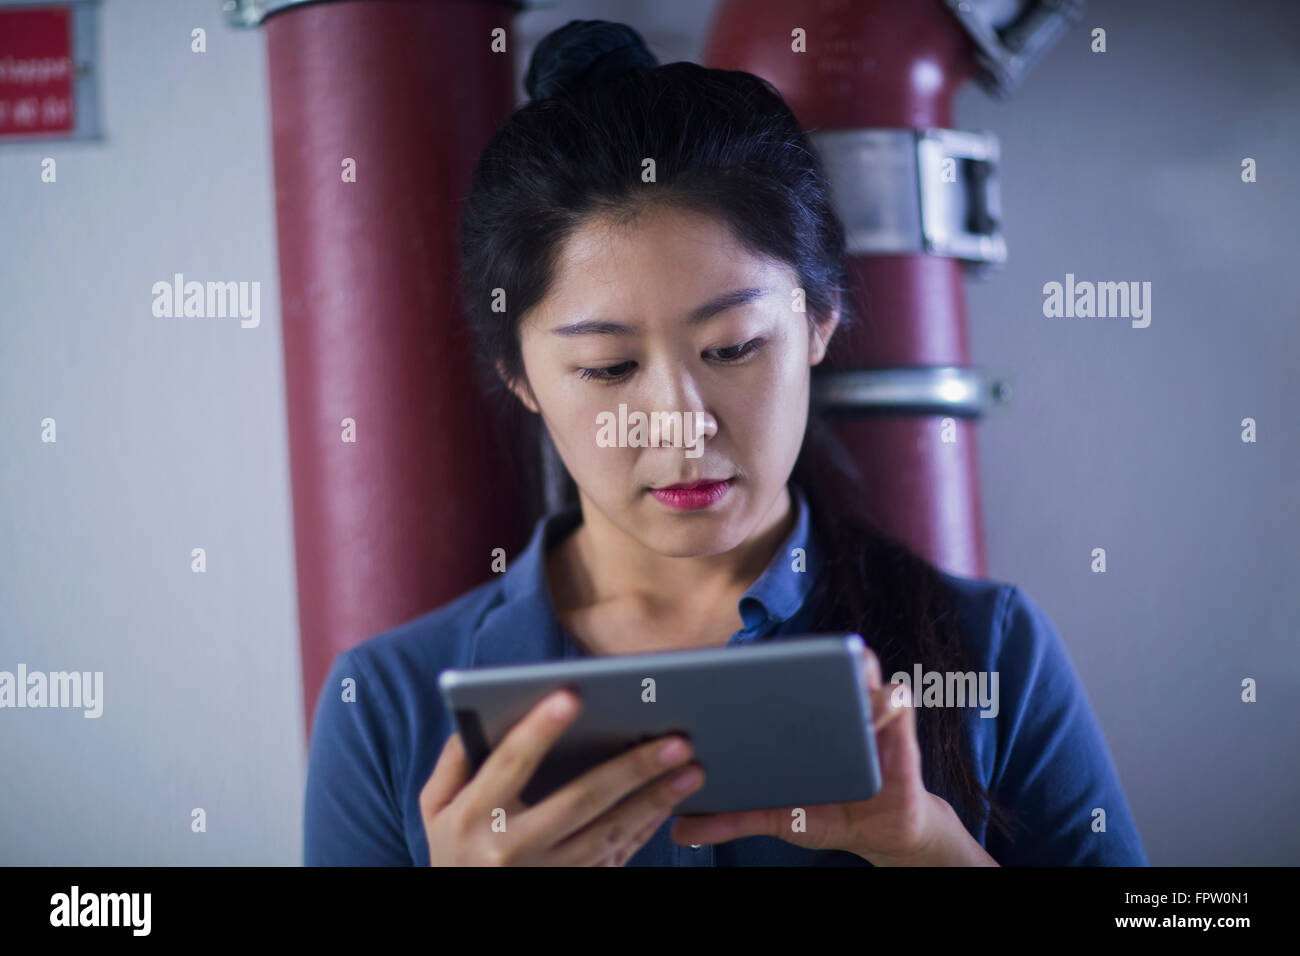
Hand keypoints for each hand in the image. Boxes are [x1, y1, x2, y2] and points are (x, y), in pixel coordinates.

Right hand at [419, 688, 705, 865]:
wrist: (465, 912)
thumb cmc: (452, 846)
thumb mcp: (435, 806)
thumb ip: (455, 759)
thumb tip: (483, 712)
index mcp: (473, 816)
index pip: (511, 763)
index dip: (540, 728)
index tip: (572, 694)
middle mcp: (512, 848)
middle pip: (580, 801)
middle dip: (631, 768)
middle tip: (674, 741)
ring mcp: (546, 874)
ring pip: (610, 833)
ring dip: (655, 802)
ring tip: (691, 770)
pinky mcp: (571, 888)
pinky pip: (615, 857)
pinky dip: (645, 831)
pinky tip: (668, 804)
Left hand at [669, 645, 997, 865]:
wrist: (883, 834)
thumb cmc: (828, 814)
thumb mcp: (777, 818)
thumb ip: (734, 819)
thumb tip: (679, 832)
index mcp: (801, 720)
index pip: (781, 680)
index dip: (760, 666)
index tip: (733, 667)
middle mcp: (832, 708)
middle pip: (821, 664)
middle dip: (806, 656)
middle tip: (788, 663)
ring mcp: (868, 717)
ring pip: (863, 671)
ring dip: (853, 668)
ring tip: (841, 675)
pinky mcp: (900, 735)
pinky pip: (900, 702)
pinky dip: (890, 700)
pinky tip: (876, 713)